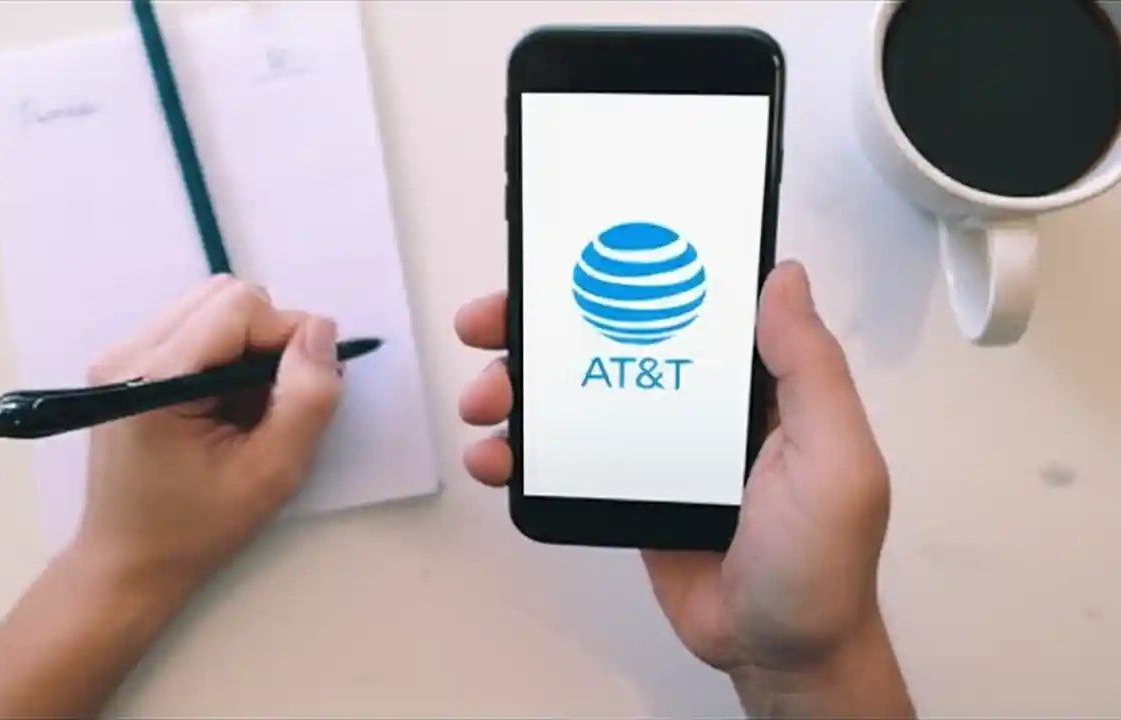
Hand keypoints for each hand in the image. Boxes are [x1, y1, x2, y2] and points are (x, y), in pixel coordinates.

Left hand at [74, 275, 343, 594]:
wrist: (127, 563)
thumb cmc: (197, 528)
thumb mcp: (271, 474)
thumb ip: (306, 399)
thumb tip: (323, 329)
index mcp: (155, 377)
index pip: (240, 307)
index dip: (289, 335)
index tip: (305, 388)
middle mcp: (127, 351)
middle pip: (224, 295)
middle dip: (268, 335)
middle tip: (275, 399)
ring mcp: (120, 353)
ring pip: (211, 304)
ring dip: (247, 344)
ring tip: (248, 405)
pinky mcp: (126, 363)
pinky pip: (194, 325)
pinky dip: (225, 352)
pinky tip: (223, 403)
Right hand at [456, 262, 909, 714]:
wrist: (778, 651)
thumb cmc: (820, 561)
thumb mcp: (835, 459)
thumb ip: (810, 369)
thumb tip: (783, 276)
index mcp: (751, 380)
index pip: (678, 302)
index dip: (621, 271)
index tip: (567, 257)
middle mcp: (695, 400)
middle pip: (604, 338)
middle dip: (538, 325)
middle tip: (489, 322)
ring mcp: (652, 445)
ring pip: (569, 394)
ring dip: (514, 386)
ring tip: (483, 402)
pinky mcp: (621, 489)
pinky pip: (560, 458)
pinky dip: (516, 452)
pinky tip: (493, 458)